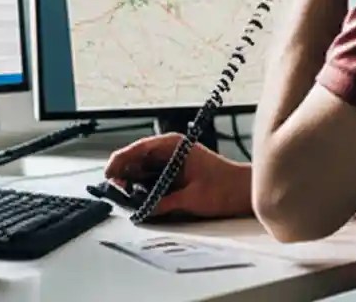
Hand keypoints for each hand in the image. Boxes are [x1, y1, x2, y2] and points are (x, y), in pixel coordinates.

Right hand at [103, 134, 251, 218]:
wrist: (246, 192)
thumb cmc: (226, 188)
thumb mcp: (192, 198)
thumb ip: (164, 203)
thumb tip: (142, 209)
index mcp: (173, 145)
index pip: (137, 149)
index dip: (119, 161)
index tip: (109, 174)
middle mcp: (170, 150)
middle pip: (137, 158)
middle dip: (123, 173)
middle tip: (113, 190)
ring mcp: (172, 160)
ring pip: (142, 168)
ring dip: (132, 180)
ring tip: (122, 194)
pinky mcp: (175, 172)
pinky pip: (152, 176)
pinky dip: (143, 185)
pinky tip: (137, 196)